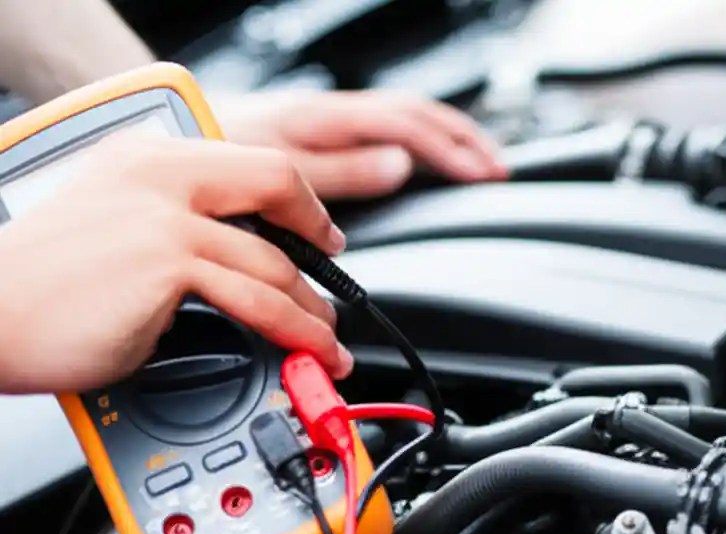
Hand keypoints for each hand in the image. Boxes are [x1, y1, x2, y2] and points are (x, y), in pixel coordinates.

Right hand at [0, 136, 352, 393]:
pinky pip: (259, 300)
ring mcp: (166, 215)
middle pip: (276, 180)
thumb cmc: (37, 284)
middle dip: (318, 230)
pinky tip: (305, 348)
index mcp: (145, 153)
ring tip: (326, 337)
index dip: (293, 199)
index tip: (313, 229)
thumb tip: (229, 251)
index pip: (248, 160)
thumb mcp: (109, 220)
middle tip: (334, 268)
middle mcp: (160, 172)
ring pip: (275, 259)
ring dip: (314, 306)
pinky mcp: (169, 263)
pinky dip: (295, 330)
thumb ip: (167, 218)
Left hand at [217, 90, 507, 199]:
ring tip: (479, 160)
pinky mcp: (322, 129)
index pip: (408, 125)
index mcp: (326, 116)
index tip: (484, 175)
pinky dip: (420, 140)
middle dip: (464, 139)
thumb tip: (401, 165)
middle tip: (499, 169)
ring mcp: (329, 117)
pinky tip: (427, 158)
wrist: (170, 138)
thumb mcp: (278, 171)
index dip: (452, 149)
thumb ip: (343, 171)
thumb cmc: (215, 152)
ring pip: (405, 116)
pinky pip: (385, 125)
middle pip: (417, 113)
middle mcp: (332, 110)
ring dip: (447, 136)